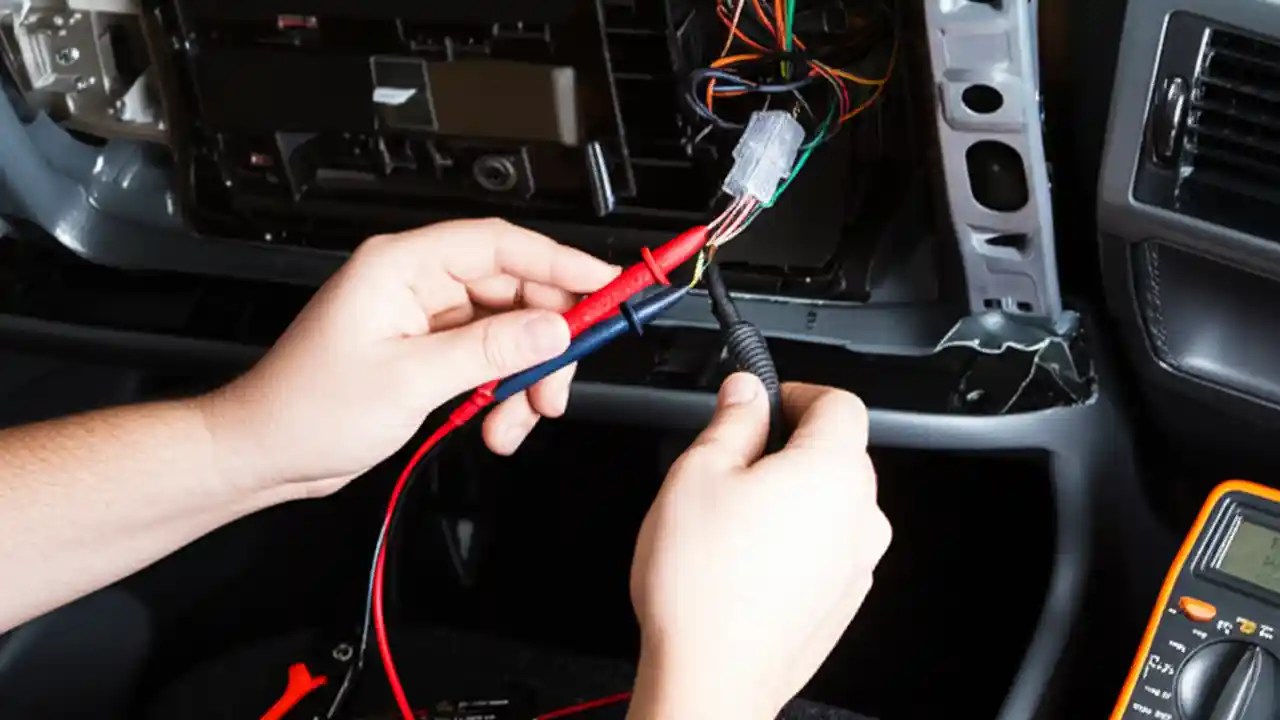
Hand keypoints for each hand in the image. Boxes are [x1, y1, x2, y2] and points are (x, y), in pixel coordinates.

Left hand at [197, 218, 616, 495]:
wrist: (264, 452)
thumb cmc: (307, 409)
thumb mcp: (409, 380)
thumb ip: (488, 351)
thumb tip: (549, 329)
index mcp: (402, 266)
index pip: (500, 245)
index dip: (561, 262)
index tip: (606, 283)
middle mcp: (416, 283)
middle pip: (513, 291)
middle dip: (545, 341)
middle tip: (560, 384)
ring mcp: (423, 318)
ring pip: (507, 331)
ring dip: (524, 378)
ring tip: (518, 420)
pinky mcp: (427, 351)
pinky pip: (488, 359)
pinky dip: (502, 391)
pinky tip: (496, 422)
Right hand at [627, 374, 890, 719]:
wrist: (712, 676)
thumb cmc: (703, 583)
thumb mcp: (698, 473)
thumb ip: (732, 420)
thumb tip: (747, 391)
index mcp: (833, 471)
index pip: (840, 402)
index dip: (796, 393)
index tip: (760, 404)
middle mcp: (860, 515)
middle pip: (840, 452)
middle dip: (790, 445)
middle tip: (731, 460)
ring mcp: (857, 563)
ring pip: (832, 502)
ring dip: (794, 495)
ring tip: (732, 518)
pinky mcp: (844, 599)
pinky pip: (827, 547)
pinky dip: (797, 540)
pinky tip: (747, 559)